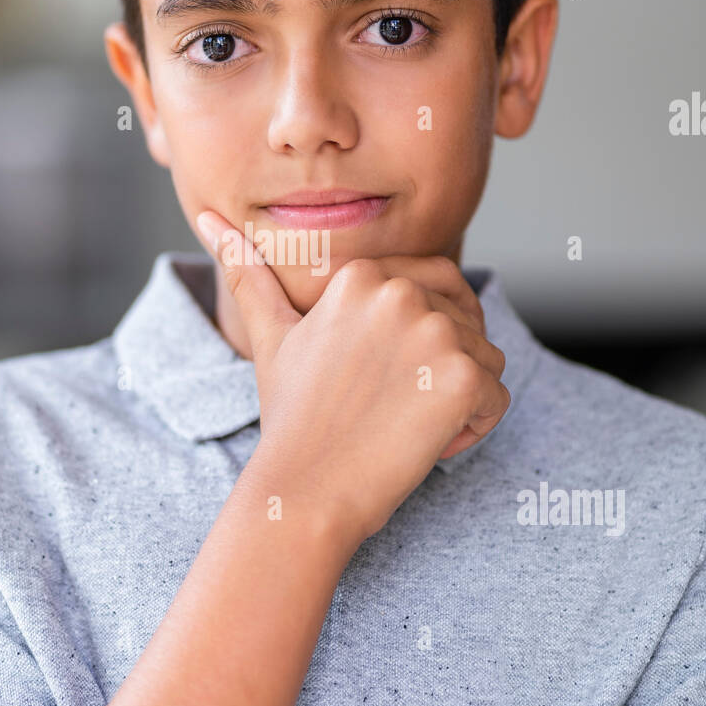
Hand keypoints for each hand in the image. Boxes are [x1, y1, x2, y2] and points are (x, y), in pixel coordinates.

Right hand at [196, 211, 509, 547]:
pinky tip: (422, 444)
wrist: (304, 489)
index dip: (418, 342)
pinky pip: (496, 400)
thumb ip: (248, 273)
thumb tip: (208, 217)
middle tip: (388, 407)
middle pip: (467, 323)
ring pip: (486, 361)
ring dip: (456, 401)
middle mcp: (401, 291)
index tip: (377, 380)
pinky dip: (472, 429)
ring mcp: (434, 332)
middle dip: (442, 367)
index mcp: (362, 274)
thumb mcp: (271, 336)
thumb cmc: (292, 418)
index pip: (439, 287)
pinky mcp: (462, 376)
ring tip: (400, 426)